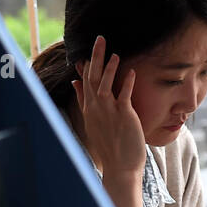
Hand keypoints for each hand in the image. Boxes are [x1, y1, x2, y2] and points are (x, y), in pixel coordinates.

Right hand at [72, 35, 144, 176]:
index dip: (87, 66)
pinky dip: (127, 83)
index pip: (85, 82)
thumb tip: (75, 83)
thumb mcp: (93, 121)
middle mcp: (96, 108)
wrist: (120, 167)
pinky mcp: (123, 115)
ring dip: (109, 67)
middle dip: (96, 57)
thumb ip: (84, 100)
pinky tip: (131, 71)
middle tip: (100, 39)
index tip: (86, 51)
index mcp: (89, 109)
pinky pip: (124, 95)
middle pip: (93, 77)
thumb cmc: (110, 146)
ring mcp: (108, 111)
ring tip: (114, 53)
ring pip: (105, 84)